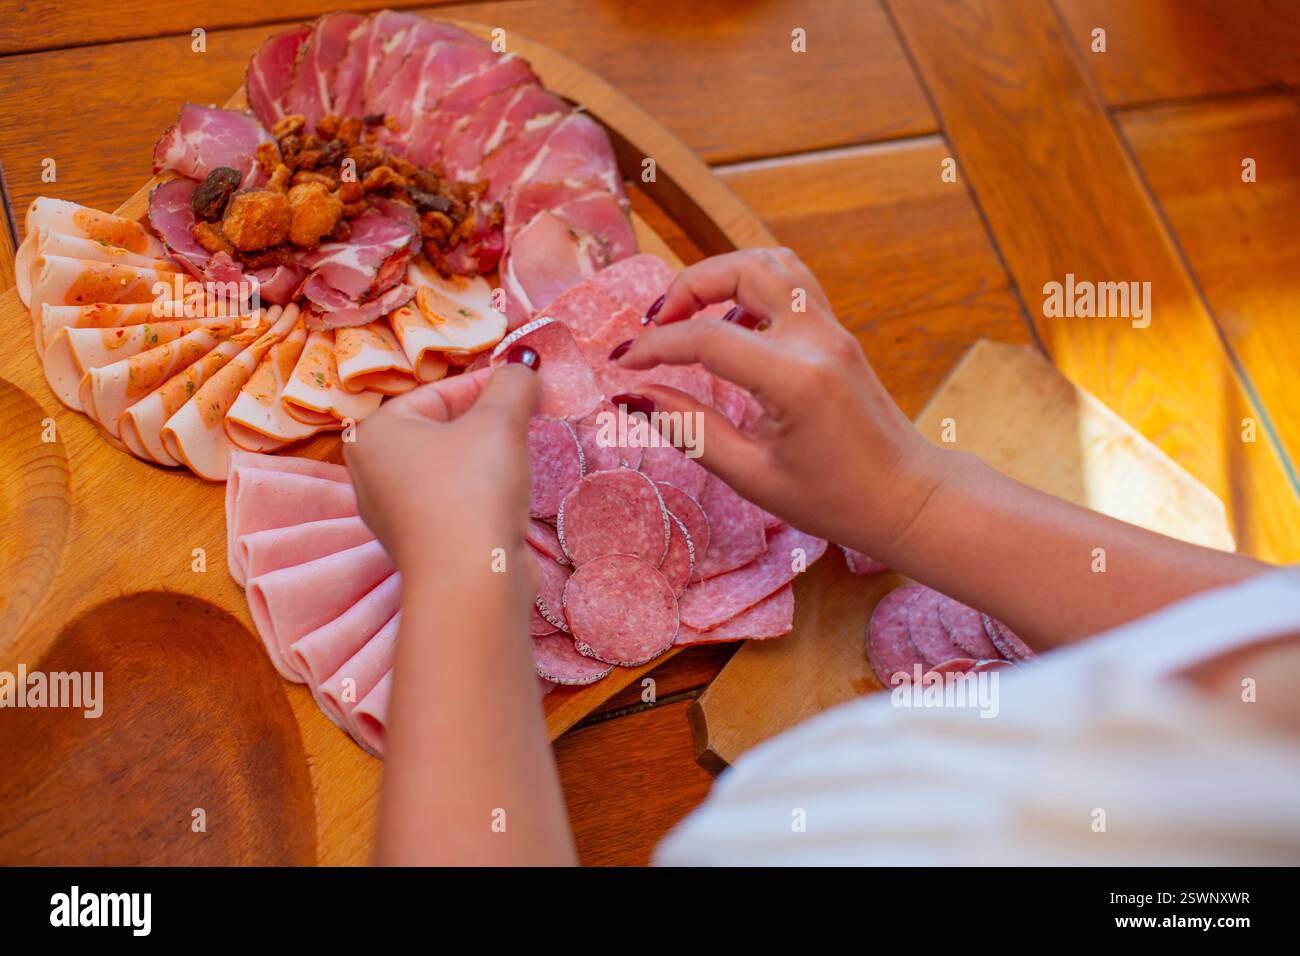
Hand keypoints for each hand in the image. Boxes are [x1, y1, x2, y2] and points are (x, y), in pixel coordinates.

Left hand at [343, 365, 539, 568]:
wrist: (470, 581)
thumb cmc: (473, 488)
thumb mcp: (500, 421)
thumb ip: (514, 383)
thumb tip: (524, 366)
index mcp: (374, 433)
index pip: (439, 392)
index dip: (488, 384)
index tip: (526, 384)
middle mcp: (370, 472)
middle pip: (441, 430)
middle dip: (487, 423)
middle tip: (527, 419)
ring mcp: (392, 513)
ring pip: (448, 468)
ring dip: (487, 460)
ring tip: (520, 460)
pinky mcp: (419, 545)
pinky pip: (451, 502)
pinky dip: (479, 495)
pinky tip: (506, 499)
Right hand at [617, 248, 940, 554]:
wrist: (907, 497)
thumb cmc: (834, 499)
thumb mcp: (751, 476)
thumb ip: (690, 430)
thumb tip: (634, 396)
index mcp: (795, 380)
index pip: (706, 339)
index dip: (654, 346)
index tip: (624, 363)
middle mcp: (816, 340)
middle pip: (741, 269)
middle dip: (686, 287)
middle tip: (654, 325)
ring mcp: (832, 329)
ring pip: (769, 263)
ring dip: (721, 275)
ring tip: (688, 315)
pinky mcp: (837, 332)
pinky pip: (790, 282)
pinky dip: (750, 286)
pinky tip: (729, 325)